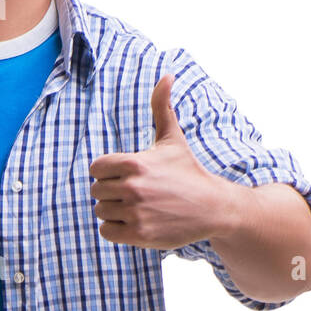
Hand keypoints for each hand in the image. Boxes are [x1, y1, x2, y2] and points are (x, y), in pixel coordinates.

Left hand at [88, 74, 229, 248]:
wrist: (214, 207)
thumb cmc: (188, 171)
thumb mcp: (172, 138)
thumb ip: (161, 106)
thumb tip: (167, 75)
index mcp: (133, 163)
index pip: (96, 169)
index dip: (109, 173)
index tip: (128, 175)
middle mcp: (132, 188)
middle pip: (97, 191)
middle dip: (112, 192)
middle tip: (137, 193)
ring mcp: (135, 213)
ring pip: (101, 211)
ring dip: (115, 211)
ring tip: (139, 207)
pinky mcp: (139, 235)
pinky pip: (107, 232)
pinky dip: (117, 229)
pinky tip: (136, 222)